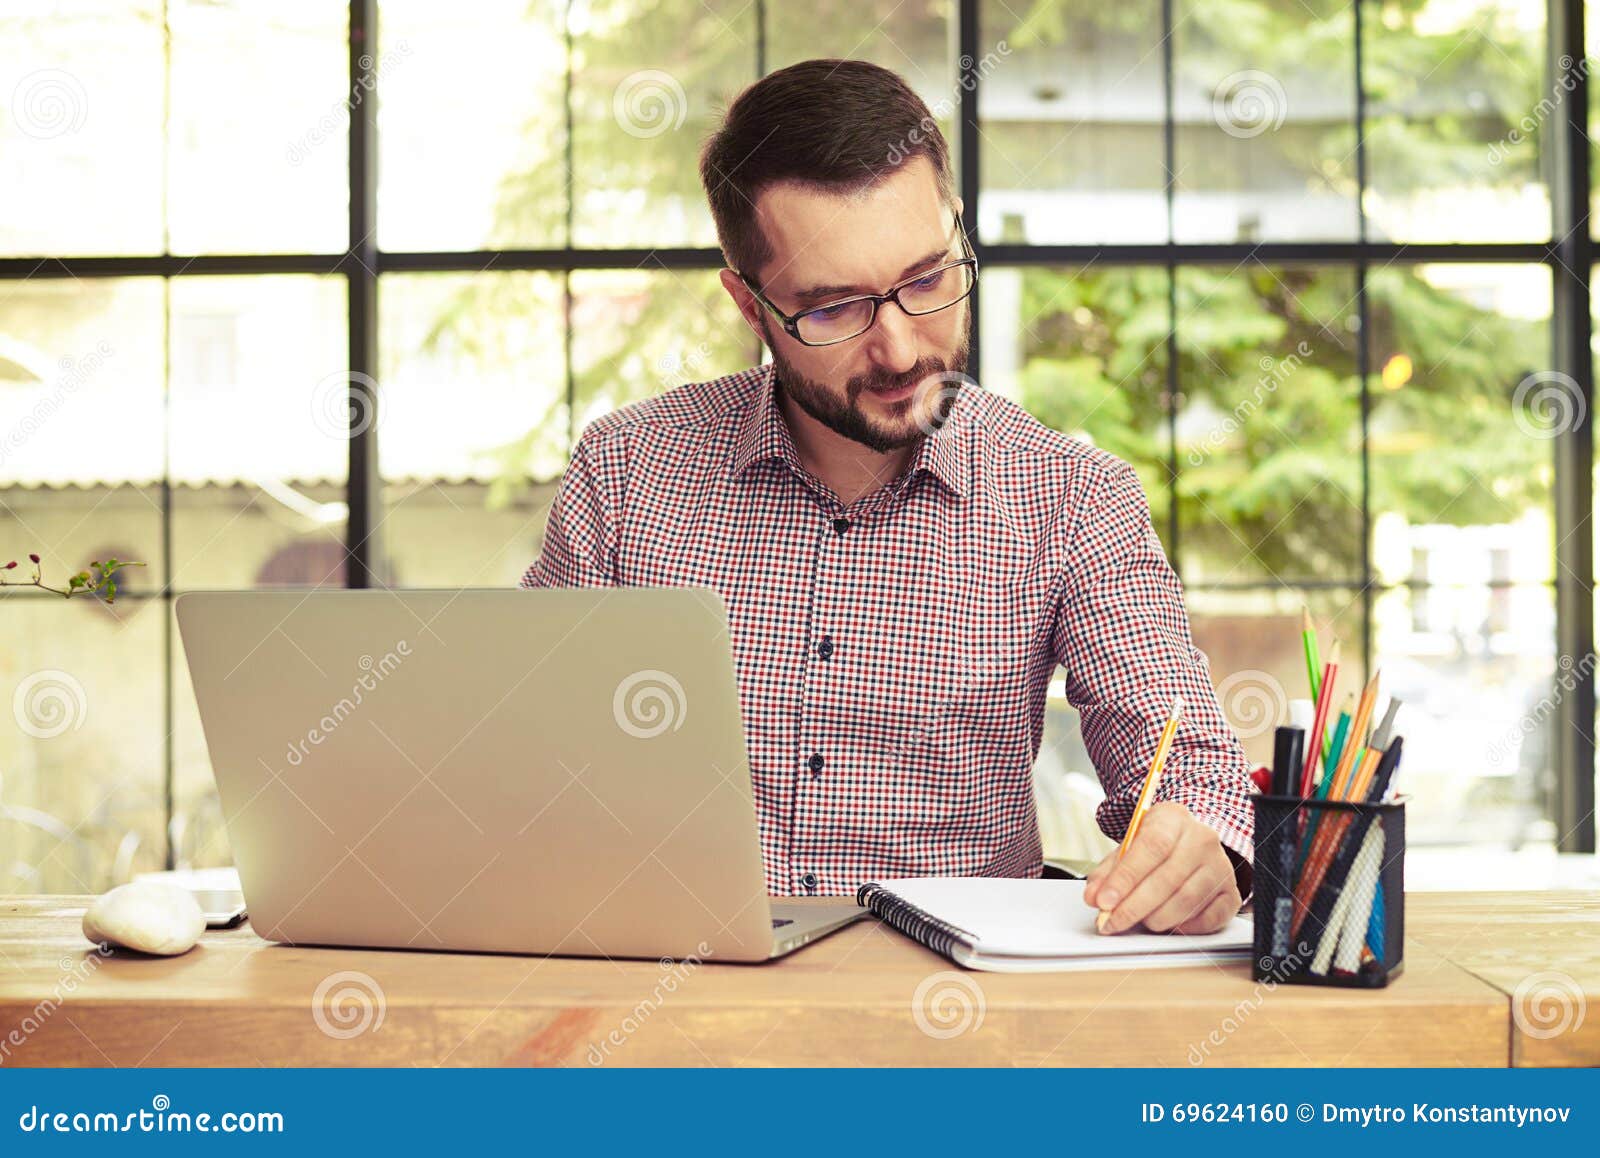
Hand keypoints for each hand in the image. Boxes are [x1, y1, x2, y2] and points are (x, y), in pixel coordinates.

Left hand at [1083, 801, 1241, 934]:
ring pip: (1187, 901)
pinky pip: (1210, 918)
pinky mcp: (1231, 891)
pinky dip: (1185, 927)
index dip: (1126, 878)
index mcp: (1173, 819)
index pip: (1151, 846)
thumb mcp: (1128, 847)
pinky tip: (1169, 924)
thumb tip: (1094, 897)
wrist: (1189, 843)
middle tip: (1113, 921)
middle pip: (1168, 878)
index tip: (1104, 902)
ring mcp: (1221, 866)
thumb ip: (1107, 872)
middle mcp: (1202, 839)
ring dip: (1156, 919)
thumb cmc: (1156, 846)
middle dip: (1134, 906)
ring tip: (1139, 921)